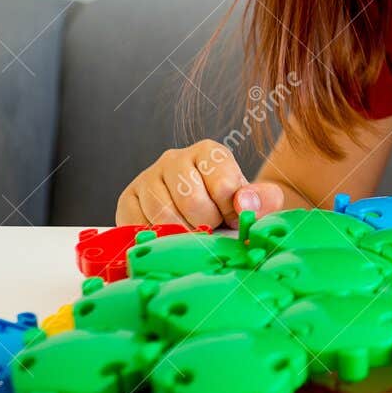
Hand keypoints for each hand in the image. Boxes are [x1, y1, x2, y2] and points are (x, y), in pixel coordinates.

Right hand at [115, 140, 289, 228]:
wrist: (203, 219)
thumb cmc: (231, 210)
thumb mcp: (256, 202)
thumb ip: (264, 200)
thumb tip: (246, 204)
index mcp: (209, 153)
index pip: (224, 185)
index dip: (230, 211)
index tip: (232, 217)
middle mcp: (174, 158)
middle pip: (191, 200)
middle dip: (207, 224)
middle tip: (210, 227)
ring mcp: (148, 177)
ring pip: (164, 215)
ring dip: (182, 234)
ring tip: (191, 231)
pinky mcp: (127, 199)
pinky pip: (139, 226)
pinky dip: (157, 239)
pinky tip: (169, 236)